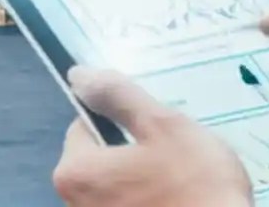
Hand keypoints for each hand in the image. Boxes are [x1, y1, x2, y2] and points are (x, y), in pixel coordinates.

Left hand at [53, 67, 251, 206]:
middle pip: (99, 160)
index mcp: (76, 172)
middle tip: (173, 157)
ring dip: (141, 182)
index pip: (85, 126)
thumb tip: (79, 75)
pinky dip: (150, 203)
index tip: (156, 131)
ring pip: (116, 189)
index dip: (121, 121)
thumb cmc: (194, 184)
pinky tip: (179, 202)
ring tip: (181, 183)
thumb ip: (118, 96)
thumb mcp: (162, 125)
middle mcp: (74, 205)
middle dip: (132, 154)